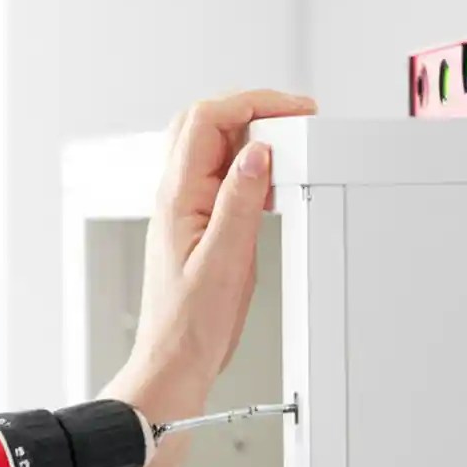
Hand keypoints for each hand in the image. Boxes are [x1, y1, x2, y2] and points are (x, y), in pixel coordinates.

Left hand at [110, 89, 316, 423]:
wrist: (174, 363)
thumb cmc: (189, 326)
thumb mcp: (224, 262)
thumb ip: (240, 203)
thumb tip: (256, 154)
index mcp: (177, 198)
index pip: (208, 120)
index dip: (252, 102)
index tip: (292, 110)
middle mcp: (176, 197)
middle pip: (205, 124)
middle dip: (250, 108)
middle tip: (292, 117)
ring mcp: (185, 210)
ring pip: (213, 149)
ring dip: (250, 137)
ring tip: (289, 146)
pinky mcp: (197, 227)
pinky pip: (220, 180)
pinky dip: (248, 169)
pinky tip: (269, 185)